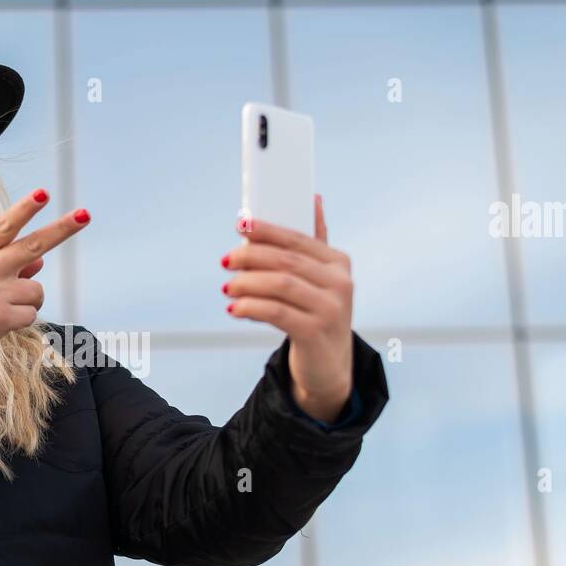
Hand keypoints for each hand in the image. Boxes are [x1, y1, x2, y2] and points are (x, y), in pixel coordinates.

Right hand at [0, 188, 90, 363]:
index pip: (5, 225)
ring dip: (27, 301)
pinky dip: (20, 320)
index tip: (43, 193)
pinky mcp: (3, 317)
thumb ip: (4, 264)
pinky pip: (31, 314)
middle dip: (63, 228)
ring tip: (0, 309)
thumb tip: (41, 259)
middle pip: (34, 245)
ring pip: (37, 290)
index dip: (25, 208)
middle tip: (85, 214)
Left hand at [222, 194, 353, 420]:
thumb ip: (315, 242)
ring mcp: (330, 309)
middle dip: (251, 257)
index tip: (240, 224)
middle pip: (286, 261)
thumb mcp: (320, 279)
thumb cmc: (317, 314)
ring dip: (247, 283)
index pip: (298, 239)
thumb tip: (313, 199)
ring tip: (228, 287)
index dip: (267, 231)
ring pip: (280, 285)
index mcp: (339, 263)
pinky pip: (276, 312)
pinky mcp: (315, 333)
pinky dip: (251, 307)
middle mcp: (340, 284)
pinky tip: (234, 308)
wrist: (328, 366)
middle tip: (226, 260)